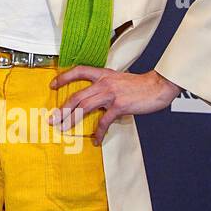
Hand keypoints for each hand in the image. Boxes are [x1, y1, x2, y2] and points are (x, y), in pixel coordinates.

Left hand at [48, 67, 180, 145]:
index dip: (64, 77)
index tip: (52, 85)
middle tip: (53, 118)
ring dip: (72, 119)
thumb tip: (94, 98)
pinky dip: (99, 132)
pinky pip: (104, 121)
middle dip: (62, 108)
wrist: (158, 86)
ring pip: (85, 107)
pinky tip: (96, 139)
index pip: (78, 71)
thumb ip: (105, 86)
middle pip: (77, 95)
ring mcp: (111, 94)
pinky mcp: (119, 106)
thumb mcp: (118, 80)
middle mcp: (104, 83)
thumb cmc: (140, 85)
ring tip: (64, 128)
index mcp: (103, 74)